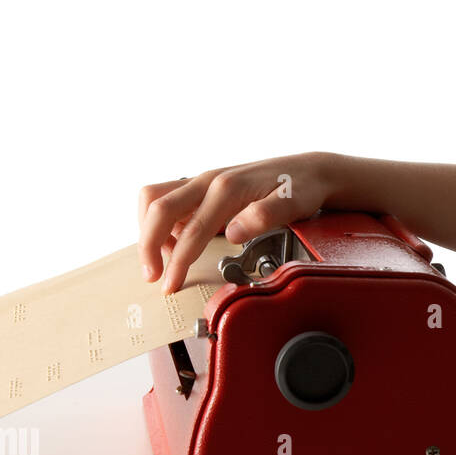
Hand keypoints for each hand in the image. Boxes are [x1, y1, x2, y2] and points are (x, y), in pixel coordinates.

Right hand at [137, 151, 338, 293]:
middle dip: (148, 244)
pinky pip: (168, 200)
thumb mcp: (293, 202)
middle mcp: (209, 180)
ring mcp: (204, 181)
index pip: (191, 229)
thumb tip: (233, 233)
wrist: (307, 170)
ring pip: (155, 199)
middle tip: (153, 276)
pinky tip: (178, 242)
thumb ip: (264, 216)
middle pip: (157, 206)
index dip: (178, 261)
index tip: (171, 284)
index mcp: (227, 187)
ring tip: (166, 260)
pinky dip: (163, 222)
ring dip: (151, 230)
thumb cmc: (301, 187)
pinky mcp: (203, 187)